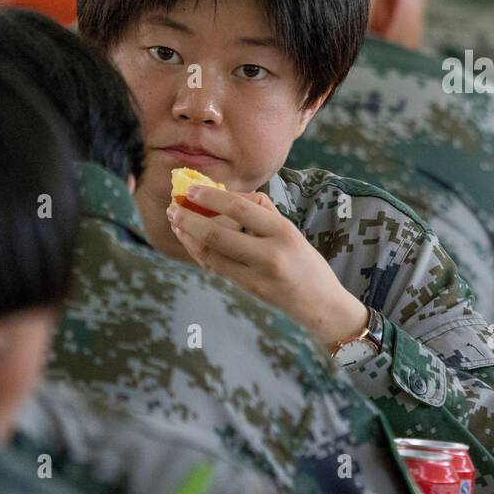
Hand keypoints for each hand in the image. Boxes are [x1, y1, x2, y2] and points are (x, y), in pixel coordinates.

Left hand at [167, 184, 369, 350]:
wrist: (321, 304)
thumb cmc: (307, 263)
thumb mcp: (292, 231)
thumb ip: (263, 213)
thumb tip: (229, 195)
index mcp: (284, 232)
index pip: (241, 208)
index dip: (212, 197)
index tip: (193, 189)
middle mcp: (269, 253)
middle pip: (218, 234)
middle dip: (190, 219)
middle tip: (173, 208)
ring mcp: (256, 275)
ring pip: (211, 253)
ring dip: (188, 237)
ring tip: (176, 222)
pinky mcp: (248, 289)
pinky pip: (216, 267)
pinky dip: (199, 253)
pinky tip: (190, 241)